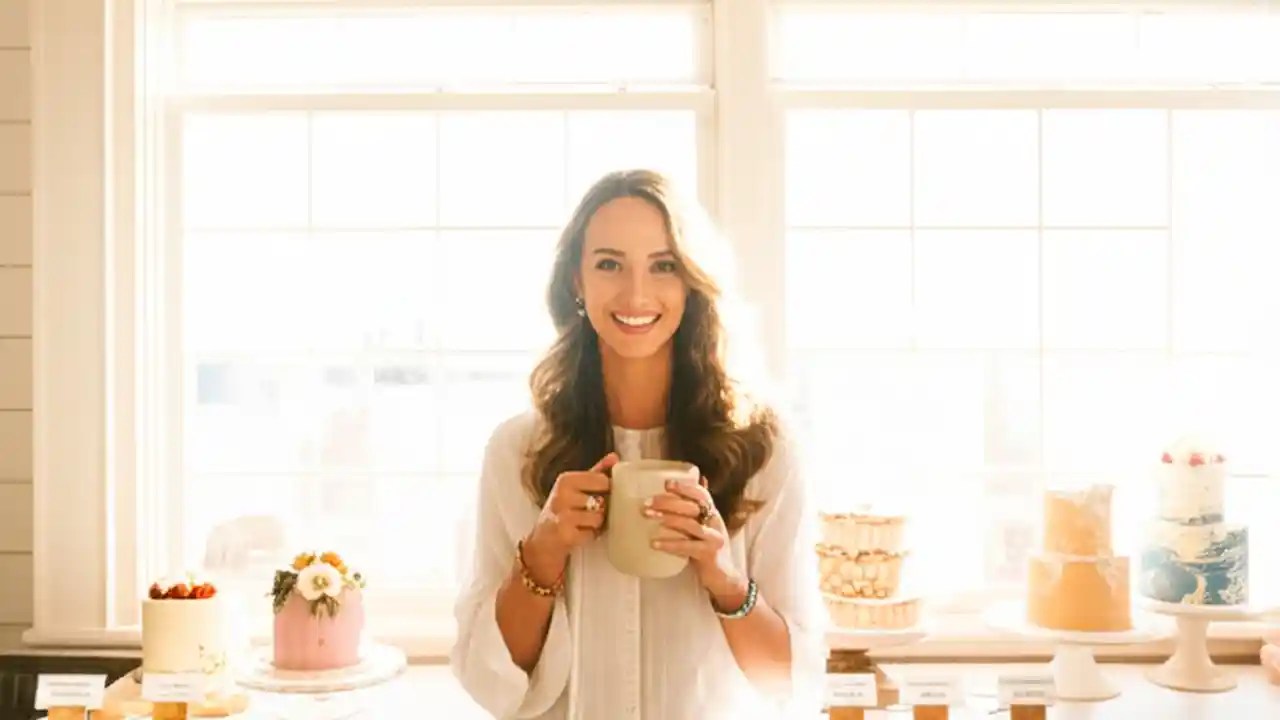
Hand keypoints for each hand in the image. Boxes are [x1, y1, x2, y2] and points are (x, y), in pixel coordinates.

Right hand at [523, 453, 616, 583]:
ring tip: (582, 524)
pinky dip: (588, 537)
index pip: (602, 480)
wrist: (541, 542)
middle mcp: (561, 494)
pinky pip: (591, 534)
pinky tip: (577, 534)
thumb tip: (615, 457)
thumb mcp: (575, 488)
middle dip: (599, 509)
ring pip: (598, 518)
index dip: (606, 491)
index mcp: (566, 479)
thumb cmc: (562, 512)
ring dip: (594, 525)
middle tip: (586, 513)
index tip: (597, 496)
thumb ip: (595, 472)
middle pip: (602, 500)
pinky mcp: (565, 534)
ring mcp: (562, 515)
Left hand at [646, 478, 746, 607]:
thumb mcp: (704, 527)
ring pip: (690, 524)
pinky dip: (670, 544)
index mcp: (713, 514)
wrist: (723, 577)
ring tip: (648, 516)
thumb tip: (698, 482)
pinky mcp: (708, 554)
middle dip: (668, 502)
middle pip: (692, 507)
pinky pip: (686, 547)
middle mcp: (715, 523)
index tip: (666, 483)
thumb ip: (697, 510)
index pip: (701, 494)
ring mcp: (713, 538)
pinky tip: (654, 543)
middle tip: (647, 502)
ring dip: (667, 518)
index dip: (685, 487)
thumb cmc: (708, 549)